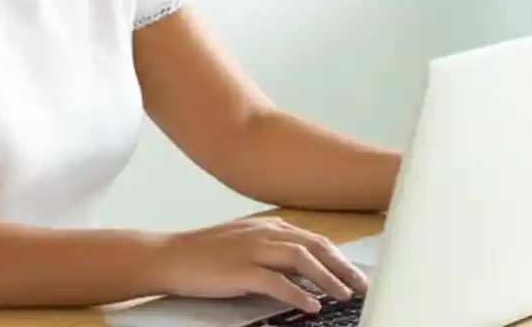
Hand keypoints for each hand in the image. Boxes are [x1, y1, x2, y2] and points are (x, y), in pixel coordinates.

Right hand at [147, 216, 368, 313]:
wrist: (169, 256)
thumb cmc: (204, 254)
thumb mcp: (245, 244)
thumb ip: (274, 252)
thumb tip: (304, 270)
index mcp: (268, 226)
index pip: (314, 238)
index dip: (339, 256)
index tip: (356, 272)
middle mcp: (264, 233)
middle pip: (315, 245)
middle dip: (343, 266)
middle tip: (362, 284)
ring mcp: (252, 249)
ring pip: (302, 259)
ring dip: (328, 277)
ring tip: (345, 294)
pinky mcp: (240, 270)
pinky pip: (277, 282)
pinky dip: (298, 293)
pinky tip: (312, 304)